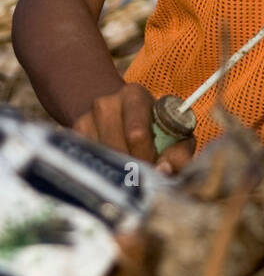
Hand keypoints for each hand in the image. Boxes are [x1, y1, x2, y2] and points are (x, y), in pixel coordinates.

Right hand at [71, 82, 195, 175]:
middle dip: (132, 169)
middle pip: (116, 148)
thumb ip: (178, 151)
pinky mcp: (73, 134)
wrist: (117, 113)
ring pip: (100, 158)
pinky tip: (111, 172)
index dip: (147, 158)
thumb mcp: (173, 132)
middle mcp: (106, 103)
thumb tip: (165, 172)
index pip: (137, 133)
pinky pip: (86, 161)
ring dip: (115, 173)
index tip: (155, 171)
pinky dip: (101, 172)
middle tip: (141, 180)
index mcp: (135, 95)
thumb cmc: (153, 127)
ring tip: (128, 176)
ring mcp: (86, 118)